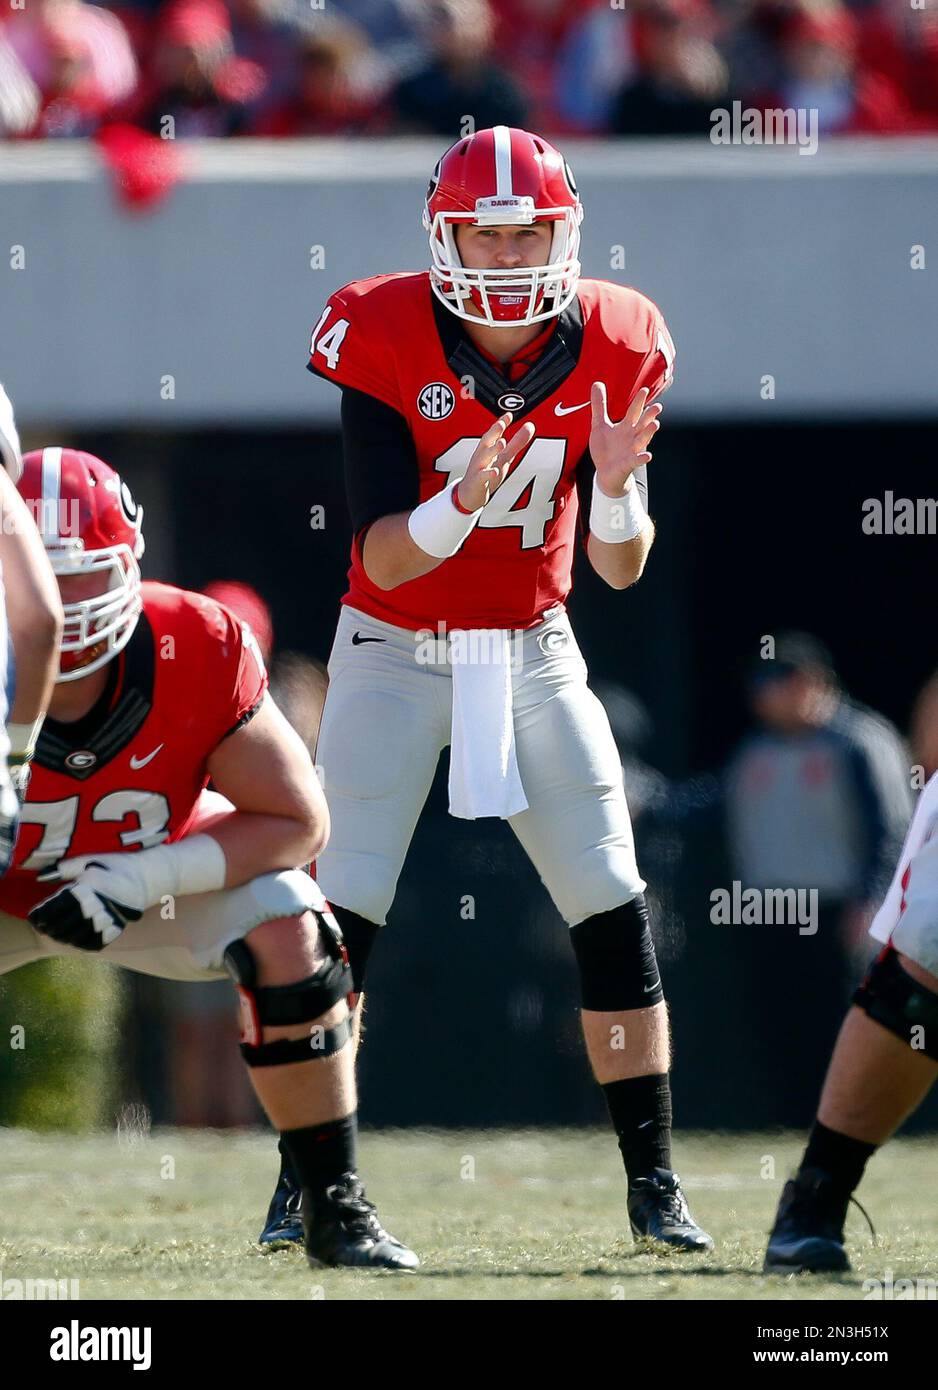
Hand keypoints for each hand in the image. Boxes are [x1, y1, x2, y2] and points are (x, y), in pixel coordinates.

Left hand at [29, 852, 146, 950]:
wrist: (147, 878)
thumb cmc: (115, 866)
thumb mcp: (91, 860)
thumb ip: (65, 868)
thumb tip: (40, 877)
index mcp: (89, 886)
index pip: (57, 906)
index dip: (42, 914)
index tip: (34, 916)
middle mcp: (98, 904)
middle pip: (64, 924)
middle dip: (49, 927)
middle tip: (41, 927)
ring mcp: (108, 919)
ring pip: (76, 936)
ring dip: (62, 937)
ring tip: (54, 933)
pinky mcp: (116, 929)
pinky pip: (93, 943)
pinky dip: (79, 943)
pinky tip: (72, 939)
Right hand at [456, 413, 535, 511]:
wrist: (469, 495)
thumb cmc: (486, 473)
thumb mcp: (504, 457)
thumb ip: (517, 442)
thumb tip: (530, 426)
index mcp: (487, 448)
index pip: (494, 433)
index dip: (501, 424)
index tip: (509, 415)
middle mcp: (481, 455)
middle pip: (486, 441)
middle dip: (493, 432)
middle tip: (501, 424)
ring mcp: (478, 468)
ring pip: (484, 457)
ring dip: (492, 450)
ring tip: (502, 443)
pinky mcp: (477, 481)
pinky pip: (482, 476)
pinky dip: (488, 473)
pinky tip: (495, 471)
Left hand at [589, 383, 661, 497]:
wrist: (606, 474)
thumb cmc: (605, 449)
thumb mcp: (599, 425)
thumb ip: (599, 406)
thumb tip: (597, 383)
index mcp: (626, 427)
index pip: (634, 411)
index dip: (639, 401)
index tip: (645, 390)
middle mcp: (632, 437)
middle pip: (642, 424)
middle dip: (649, 416)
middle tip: (657, 407)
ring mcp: (632, 450)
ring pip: (642, 440)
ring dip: (648, 433)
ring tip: (655, 424)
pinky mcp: (628, 464)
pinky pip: (636, 460)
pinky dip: (641, 458)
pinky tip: (647, 456)